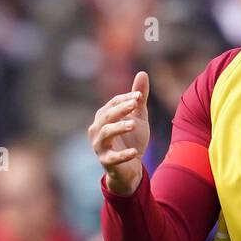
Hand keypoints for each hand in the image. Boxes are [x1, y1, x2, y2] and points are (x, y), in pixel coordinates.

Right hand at [89, 71, 150, 194]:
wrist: (130, 168)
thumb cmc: (131, 139)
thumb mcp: (138, 117)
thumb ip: (139, 98)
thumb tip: (142, 72)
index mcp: (104, 116)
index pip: (113, 103)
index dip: (125, 99)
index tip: (140, 96)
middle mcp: (97, 129)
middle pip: (106, 115)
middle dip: (120, 109)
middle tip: (135, 104)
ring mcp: (99, 146)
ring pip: (106, 133)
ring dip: (119, 127)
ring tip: (134, 124)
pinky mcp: (106, 162)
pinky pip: (112, 157)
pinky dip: (123, 155)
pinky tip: (135, 152)